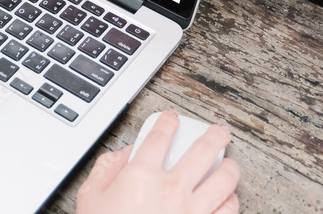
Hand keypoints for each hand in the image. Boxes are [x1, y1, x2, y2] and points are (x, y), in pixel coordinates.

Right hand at [76, 110, 239, 213]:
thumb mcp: (91, 197)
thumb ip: (106, 169)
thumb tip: (123, 154)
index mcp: (141, 176)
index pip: (160, 136)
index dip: (167, 121)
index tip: (171, 118)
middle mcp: (172, 189)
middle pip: (203, 151)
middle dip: (215, 135)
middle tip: (219, 130)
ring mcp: (192, 212)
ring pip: (224, 180)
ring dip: (229, 167)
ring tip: (229, 163)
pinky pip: (229, 211)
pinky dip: (231, 201)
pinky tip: (228, 197)